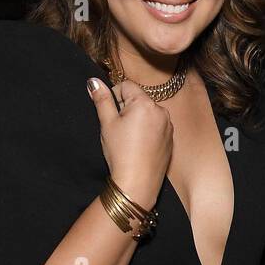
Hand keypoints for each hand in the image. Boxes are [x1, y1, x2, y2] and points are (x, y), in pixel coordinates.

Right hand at [86, 76, 172, 209]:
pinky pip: (156, 126)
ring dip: (137, 119)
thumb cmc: (121, 153)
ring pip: (147, 112)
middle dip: (126, 108)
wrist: (138, 182)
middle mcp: (161, 111)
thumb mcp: (107, 123)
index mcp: (146, 103)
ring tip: (129, 139)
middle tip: (119, 129)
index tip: (111, 115)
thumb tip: (93, 81)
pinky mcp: (171, 138)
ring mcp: (168, 125)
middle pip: (138, 98)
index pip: (126, 86)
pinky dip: (147, 130)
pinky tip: (139, 146)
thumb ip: (102, 99)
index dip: (114, 97)